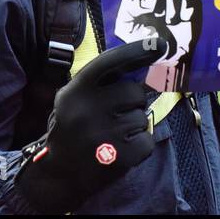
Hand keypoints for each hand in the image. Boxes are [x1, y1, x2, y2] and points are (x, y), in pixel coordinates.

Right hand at [14, 38, 165, 213]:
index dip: (137, 50)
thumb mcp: (75, 98)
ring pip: (142, 117)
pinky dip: (139, 145)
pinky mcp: (119, 158)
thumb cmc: (73, 127)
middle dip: (133, 102)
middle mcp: (87, 110)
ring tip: (111, 136)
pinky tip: (120, 151)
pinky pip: (147, 140)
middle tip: (116, 115)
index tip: (160, 44)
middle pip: (135, 92)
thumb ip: (102, 81)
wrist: (59, 174)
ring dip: (133, 126)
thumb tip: (145, 62)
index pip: (111, 61)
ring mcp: (103, 135)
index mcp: (76, 90)